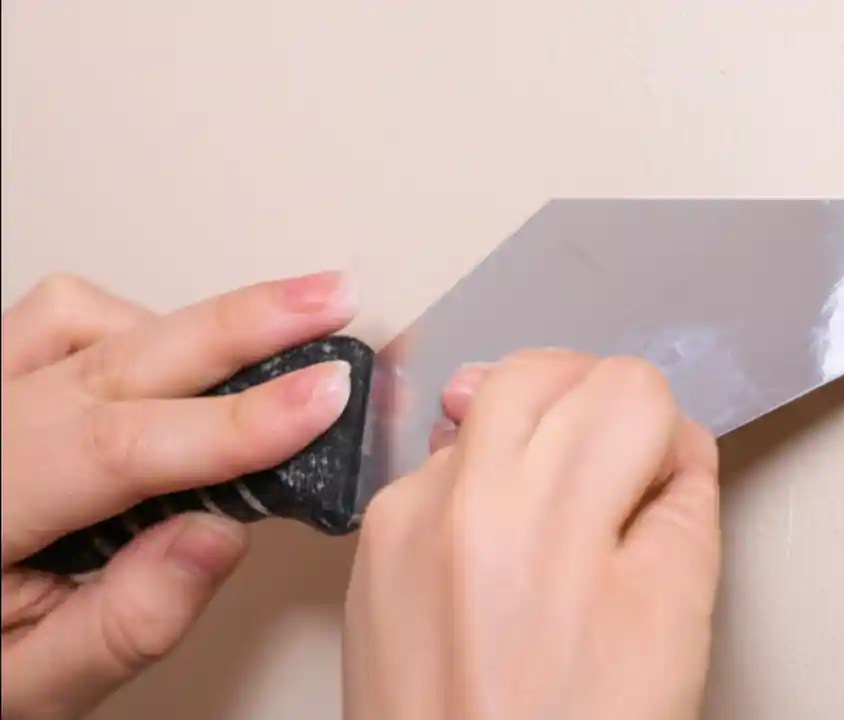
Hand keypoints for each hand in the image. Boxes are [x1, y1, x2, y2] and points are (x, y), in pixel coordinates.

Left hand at [1, 271, 356, 718]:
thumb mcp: (36, 685)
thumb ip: (126, 621)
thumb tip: (222, 537)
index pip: (118, 450)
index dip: (235, 422)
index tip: (323, 401)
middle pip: (118, 356)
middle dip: (243, 324)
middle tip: (331, 303)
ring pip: (85, 320)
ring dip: (186, 331)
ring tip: (268, 353)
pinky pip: (60, 317)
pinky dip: (135, 327)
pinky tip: (175, 373)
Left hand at [344, 350, 720, 719]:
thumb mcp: (676, 625)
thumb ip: (684, 507)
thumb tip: (671, 447)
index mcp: (554, 519)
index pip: (629, 388)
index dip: (667, 435)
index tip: (666, 483)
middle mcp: (466, 500)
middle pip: (547, 371)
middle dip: (599, 406)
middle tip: (621, 475)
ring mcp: (406, 517)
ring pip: (485, 397)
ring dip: (538, 426)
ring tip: (563, 501)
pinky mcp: (374, 543)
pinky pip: (438, 459)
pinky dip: (482, 472)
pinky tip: (505, 538)